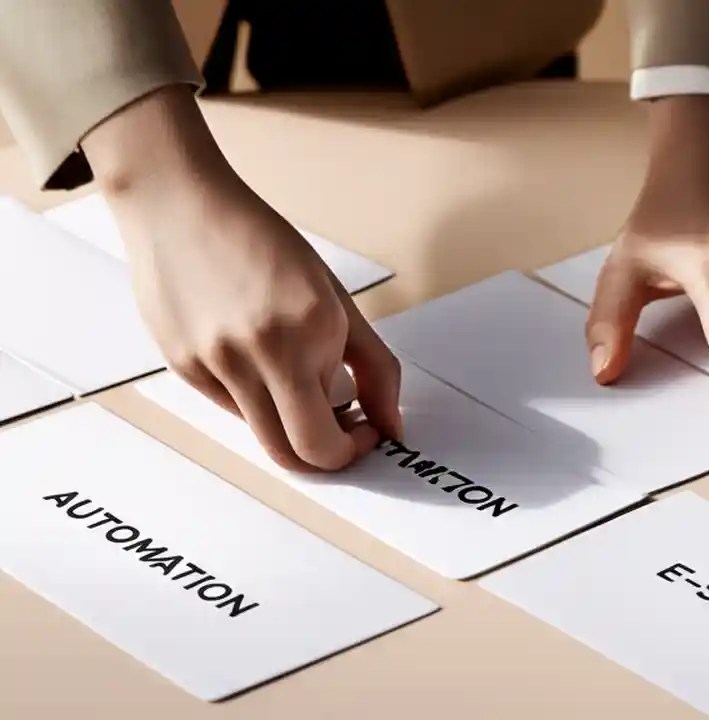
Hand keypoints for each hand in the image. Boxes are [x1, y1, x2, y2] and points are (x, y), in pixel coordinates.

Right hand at [83, 86, 402, 470]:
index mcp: (309, 331)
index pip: (331, 438)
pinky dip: (257, 398)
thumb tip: (391, 423)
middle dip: (329, 454)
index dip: (355, 447)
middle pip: (296, 455)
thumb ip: (373, 365)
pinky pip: (231, 408)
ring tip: (304, 385)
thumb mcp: (336, 298)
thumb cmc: (262, 243)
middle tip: (346, 430)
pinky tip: (257, 355)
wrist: (181, 206)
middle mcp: (259, 353)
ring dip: (293, 426)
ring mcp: (214, 365)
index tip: (368, 430)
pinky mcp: (183, 367)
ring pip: (263, 435)